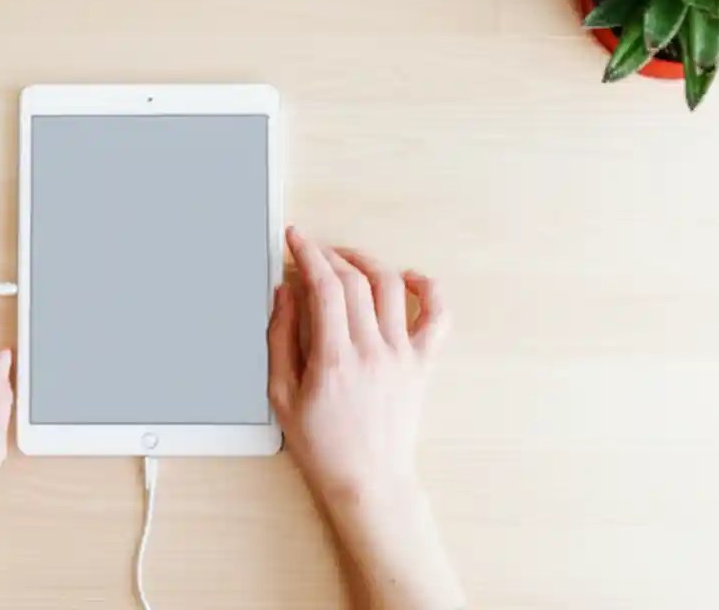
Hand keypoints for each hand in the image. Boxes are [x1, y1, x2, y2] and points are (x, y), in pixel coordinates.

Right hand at [268, 228, 462, 609]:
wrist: (368, 481)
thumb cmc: (323, 446)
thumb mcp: (282, 395)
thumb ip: (281, 339)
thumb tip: (285, 294)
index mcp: (335, 358)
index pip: (323, 286)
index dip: (308, 253)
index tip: (295, 238)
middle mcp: (373, 350)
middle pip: (354, 280)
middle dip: (329, 254)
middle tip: (312, 250)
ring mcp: (402, 355)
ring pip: (390, 286)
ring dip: (366, 261)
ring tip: (347, 259)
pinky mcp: (422, 364)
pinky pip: (437, 316)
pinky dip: (427, 288)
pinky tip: (408, 277)